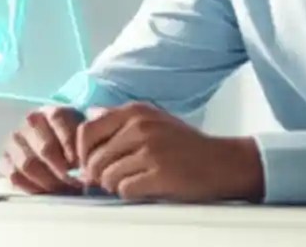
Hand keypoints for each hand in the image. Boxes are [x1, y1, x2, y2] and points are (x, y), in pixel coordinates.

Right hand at [0, 105, 85, 193]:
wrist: (54, 149)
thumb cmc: (73, 143)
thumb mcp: (83, 136)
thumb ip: (86, 145)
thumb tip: (87, 169)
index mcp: (50, 111)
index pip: (59, 119)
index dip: (71, 144)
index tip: (82, 163)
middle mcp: (29, 122)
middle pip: (46, 149)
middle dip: (63, 171)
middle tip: (75, 184)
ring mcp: (15, 141)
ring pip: (29, 165)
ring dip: (49, 182)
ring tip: (62, 189)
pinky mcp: (5, 160)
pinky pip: (15, 176)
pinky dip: (32, 188)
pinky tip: (46, 191)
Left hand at [77, 102, 264, 202]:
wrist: (222, 162)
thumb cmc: (185, 144)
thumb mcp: (153, 118)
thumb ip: (121, 117)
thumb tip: (90, 113)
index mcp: (135, 112)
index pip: (86, 131)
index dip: (82, 153)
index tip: (89, 164)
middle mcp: (139, 127)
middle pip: (93, 159)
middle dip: (97, 175)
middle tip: (111, 180)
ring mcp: (150, 150)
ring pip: (107, 177)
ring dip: (114, 186)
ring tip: (131, 182)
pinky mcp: (159, 174)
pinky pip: (124, 190)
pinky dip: (130, 194)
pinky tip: (144, 188)